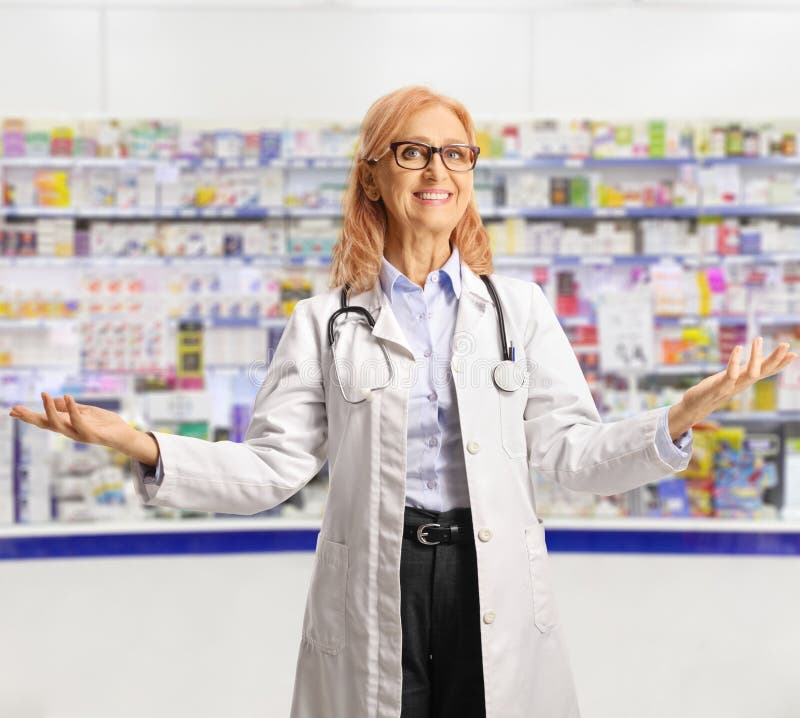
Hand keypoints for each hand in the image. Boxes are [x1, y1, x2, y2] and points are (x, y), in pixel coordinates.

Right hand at [8, 392, 136, 452]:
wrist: (125, 435)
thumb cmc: (106, 424)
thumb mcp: (87, 412)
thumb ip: (71, 408)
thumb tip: (54, 400)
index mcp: (68, 426)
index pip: (44, 421)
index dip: (29, 416)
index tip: (12, 410)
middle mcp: (70, 432)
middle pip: (45, 425)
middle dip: (30, 417)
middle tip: (15, 409)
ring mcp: (79, 434)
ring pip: (59, 424)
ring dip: (49, 409)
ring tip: (43, 394)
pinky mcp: (91, 434)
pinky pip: (78, 420)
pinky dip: (72, 409)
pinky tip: (66, 396)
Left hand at [670, 337, 797, 435]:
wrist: (696, 405)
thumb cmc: (714, 389)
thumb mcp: (733, 378)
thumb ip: (744, 371)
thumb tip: (755, 362)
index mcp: (746, 380)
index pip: (768, 371)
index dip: (781, 364)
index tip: (794, 354)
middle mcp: (743, 383)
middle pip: (764, 371)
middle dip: (776, 358)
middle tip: (786, 344)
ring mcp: (733, 386)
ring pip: (751, 372)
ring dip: (757, 357)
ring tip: (759, 338)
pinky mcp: (720, 387)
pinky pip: (731, 373)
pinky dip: (735, 361)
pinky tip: (738, 348)